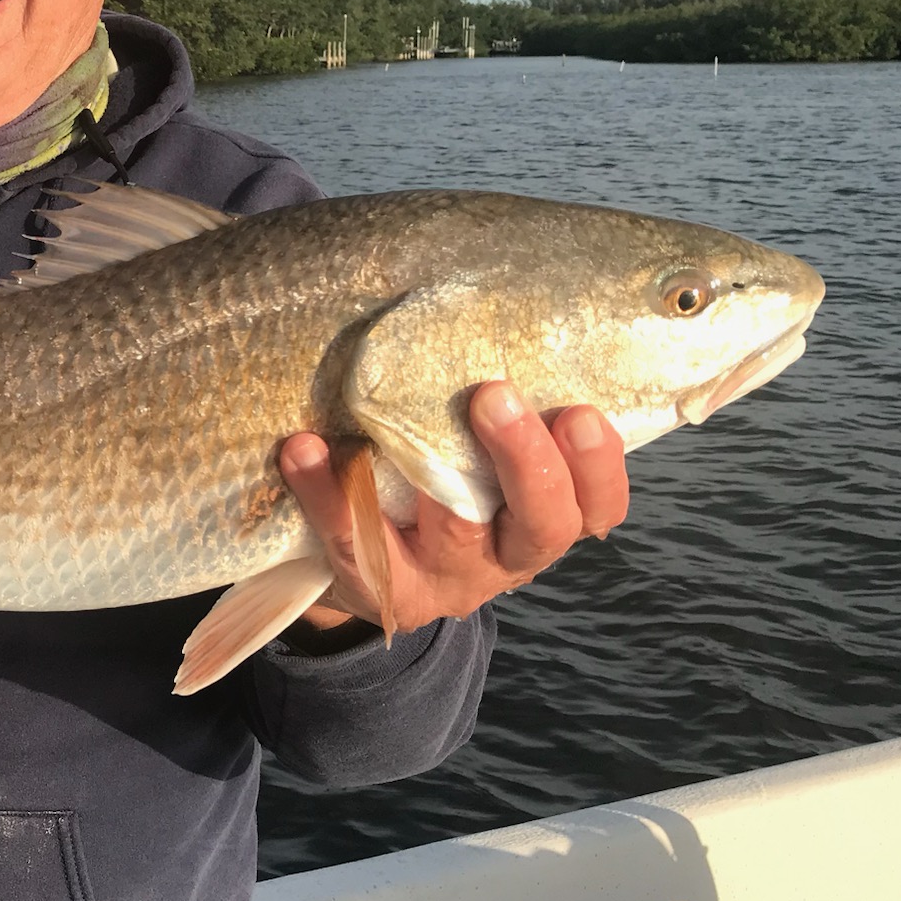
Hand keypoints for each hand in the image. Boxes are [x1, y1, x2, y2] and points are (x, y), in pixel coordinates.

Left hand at [281, 381, 628, 641]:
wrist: (370, 575)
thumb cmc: (443, 492)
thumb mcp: (486, 467)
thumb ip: (503, 418)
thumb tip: (496, 312)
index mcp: (544, 521)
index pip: (597, 506)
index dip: (597, 465)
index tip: (582, 412)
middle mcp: (506, 558)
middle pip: (541, 522)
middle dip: (526, 458)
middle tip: (495, 394)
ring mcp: (444, 579)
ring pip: (453, 532)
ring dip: (430, 472)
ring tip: (395, 418)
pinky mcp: (380, 588)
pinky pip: (354, 539)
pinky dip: (326, 492)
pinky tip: (303, 449)